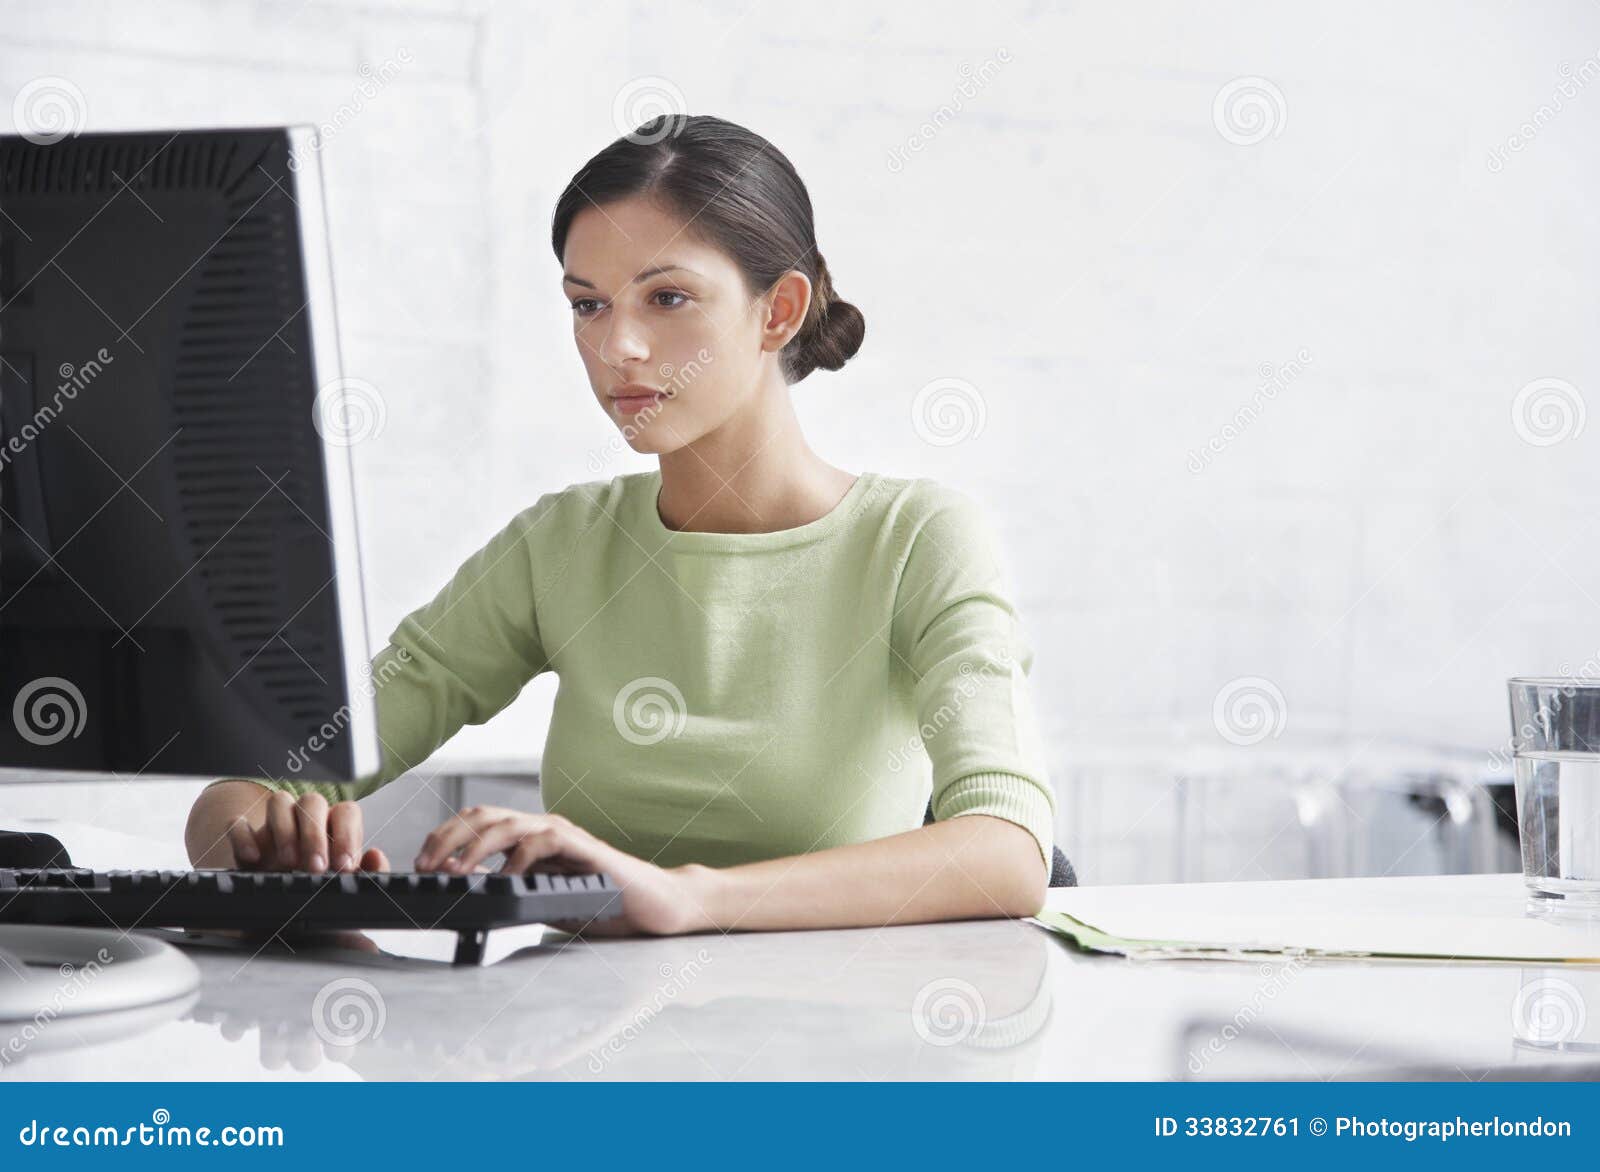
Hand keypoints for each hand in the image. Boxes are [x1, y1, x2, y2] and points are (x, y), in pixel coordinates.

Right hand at [227, 791, 389, 873]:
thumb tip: (376, 855)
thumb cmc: (316, 889)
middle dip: (315, 834)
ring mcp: (273, 826)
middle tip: (316, 868)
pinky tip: (254, 859)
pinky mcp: (245, 839)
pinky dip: (244, 837)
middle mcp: (305, 820)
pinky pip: (238, 824)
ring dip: (285, 830)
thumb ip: (368, 874)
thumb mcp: (343, 888)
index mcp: (334, 827)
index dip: (346, 835)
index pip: (346, 812)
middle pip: (313, 802)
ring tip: (288, 863)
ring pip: (279, 801)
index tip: (343, 867)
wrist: (275, 905)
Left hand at [413, 806, 715, 936]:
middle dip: (447, 837)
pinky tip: (502, 880)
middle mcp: (542, 828)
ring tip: (454, 872)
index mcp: (529, 838)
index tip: (420, 864)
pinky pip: (542, 842)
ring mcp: (562, 834)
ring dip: (473, 847)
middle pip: (483, 815)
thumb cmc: (602, 903)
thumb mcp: (543, 900)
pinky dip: (516, 859)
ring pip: (506, 824)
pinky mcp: (582, 846)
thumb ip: (513, 894)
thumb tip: (468, 900)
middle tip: (425, 865)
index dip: (444, 837)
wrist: (652, 904)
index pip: (477, 822)